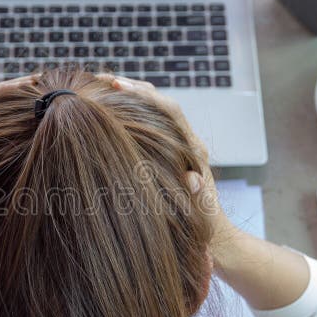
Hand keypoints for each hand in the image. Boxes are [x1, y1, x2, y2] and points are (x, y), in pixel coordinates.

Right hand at [96, 74, 237, 264]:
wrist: (216, 238)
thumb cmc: (206, 228)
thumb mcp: (200, 213)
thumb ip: (198, 195)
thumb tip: (192, 179)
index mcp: (191, 150)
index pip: (168, 111)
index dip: (143, 95)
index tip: (117, 85)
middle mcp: (186, 142)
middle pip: (159, 102)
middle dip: (132, 87)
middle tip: (101, 78)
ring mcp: (178, 146)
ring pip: (152, 110)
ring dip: (129, 96)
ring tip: (100, 87)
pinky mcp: (169, 154)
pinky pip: (148, 124)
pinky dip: (130, 112)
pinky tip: (108, 112)